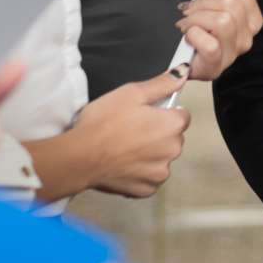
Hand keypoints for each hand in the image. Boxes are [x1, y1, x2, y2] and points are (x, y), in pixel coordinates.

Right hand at [72, 67, 191, 197]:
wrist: (80, 157)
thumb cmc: (103, 123)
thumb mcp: (132, 92)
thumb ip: (162, 83)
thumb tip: (182, 73)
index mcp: (173, 125)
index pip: (182, 115)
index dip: (165, 112)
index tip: (147, 114)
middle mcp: (172, 151)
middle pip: (173, 138)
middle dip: (158, 133)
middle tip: (132, 128)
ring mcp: (159, 173)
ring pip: (161, 158)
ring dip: (150, 154)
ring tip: (124, 146)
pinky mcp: (146, 190)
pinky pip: (149, 177)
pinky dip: (140, 172)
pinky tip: (123, 163)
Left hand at [176, 0, 262, 80]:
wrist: (188, 61)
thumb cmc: (204, 33)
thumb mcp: (222, 4)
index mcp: (252, 19)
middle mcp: (246, 36)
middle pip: (230, 2)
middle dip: (202, 2)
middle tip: (191, 10)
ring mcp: (233, 52)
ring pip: (221, 21)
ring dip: (195, 18)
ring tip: (188, 23)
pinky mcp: (216, 64)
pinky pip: (209, 44)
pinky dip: (194, 35)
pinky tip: (189, 36)